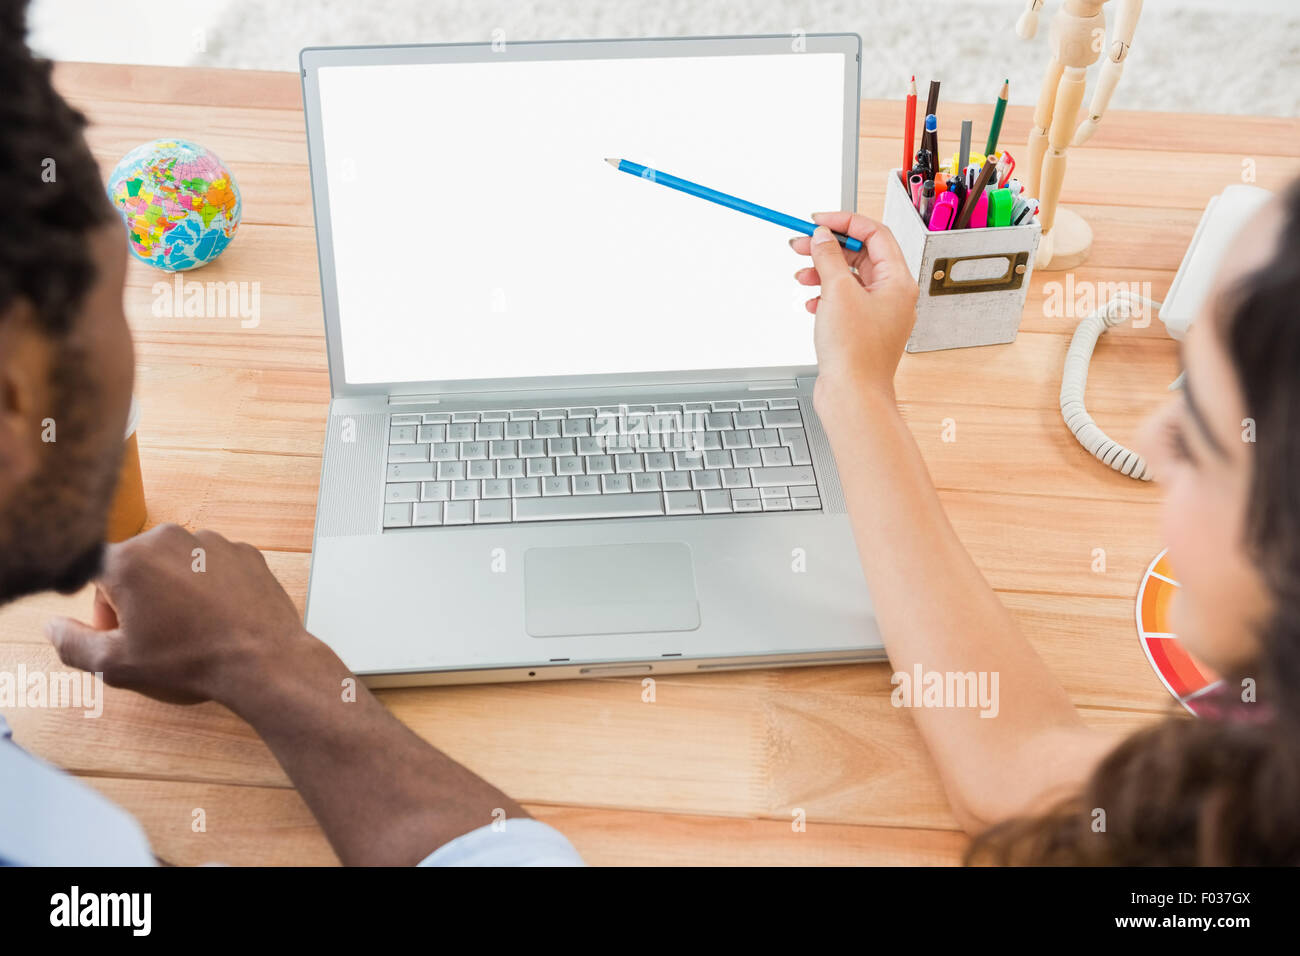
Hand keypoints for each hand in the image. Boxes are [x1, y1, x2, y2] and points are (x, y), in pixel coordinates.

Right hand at [46, 523, 316, 706]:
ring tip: (192, 629)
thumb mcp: (115, 665)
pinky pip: (213, 566)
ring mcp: (212, 541)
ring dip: (175, 591)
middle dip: (138, 599)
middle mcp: (170, 538)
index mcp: (130, 559)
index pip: (93, 573)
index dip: (102, 608)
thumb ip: (72, 642)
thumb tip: (53, 625)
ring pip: (176, 565)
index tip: (120, 632)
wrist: (263, 661)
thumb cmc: (190, 661)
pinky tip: (219, 618)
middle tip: (157, 637)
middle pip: (136, 565)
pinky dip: (211, 587)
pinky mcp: (245, 551)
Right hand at [790, 212, 917, 411]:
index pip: (875, 235)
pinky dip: (825, 297)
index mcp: (898, 282)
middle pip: (861, 256)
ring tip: (800, 276)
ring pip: (850, 279)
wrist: (853, 397)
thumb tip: (823, 236)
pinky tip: (811, 303)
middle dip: (828, 248)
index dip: (845, 222)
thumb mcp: (837, 292)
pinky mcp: (862, 331)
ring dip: (823, 272)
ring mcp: (878, 314)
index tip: (818, 221)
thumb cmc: (855, 353)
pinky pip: (844, 302)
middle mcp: (893, 296)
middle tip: (800, 244)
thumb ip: (829, 258)